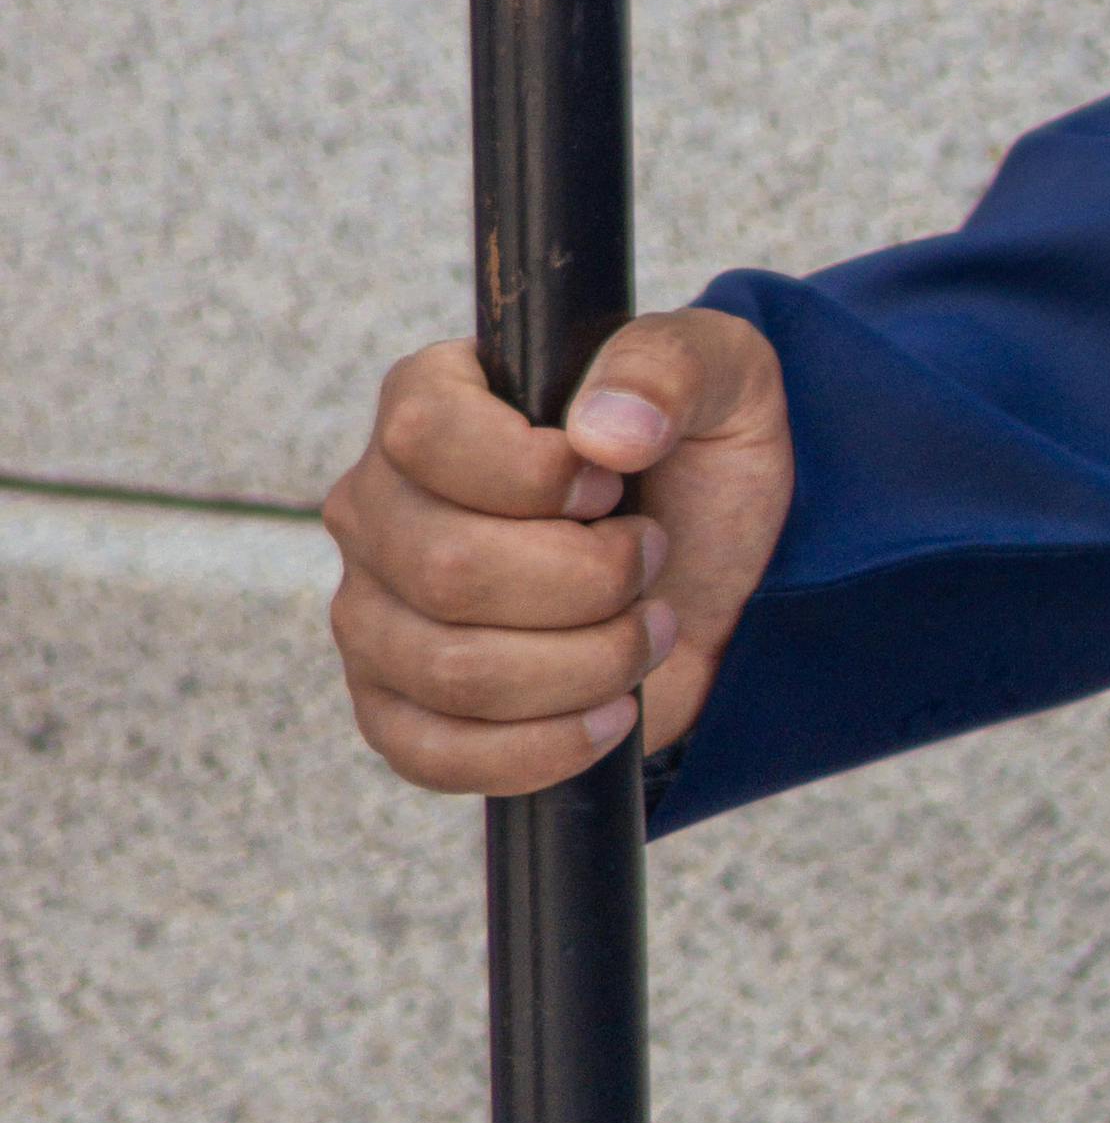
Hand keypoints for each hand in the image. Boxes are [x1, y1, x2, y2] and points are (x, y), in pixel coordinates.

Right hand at [322, 310, 793, 791]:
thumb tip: (605, 429)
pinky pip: (435, 755)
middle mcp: (379, 507)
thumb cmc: (697, 460)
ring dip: (586, 663)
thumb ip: (669, 367)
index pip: (425, 434)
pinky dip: (544, 746)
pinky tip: (612, 712)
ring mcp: (374, 615)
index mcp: (431, 400)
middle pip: (447, 568)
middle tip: (649, 559)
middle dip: (587, 581)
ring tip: (647, 630)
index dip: (534, 474)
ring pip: (452, 670)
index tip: (614, 487)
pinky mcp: (394, 710)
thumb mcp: (722, 377)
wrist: (711, 573)